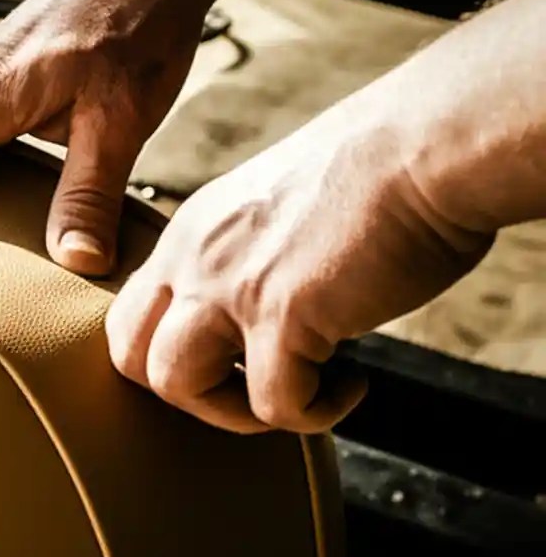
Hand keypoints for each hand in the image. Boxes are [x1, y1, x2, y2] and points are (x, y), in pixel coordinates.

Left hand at [106, 107, 492, 433]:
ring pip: (174, 383)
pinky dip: (316, 412)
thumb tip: (261, 314)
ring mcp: (230, 285)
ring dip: (233, 411)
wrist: (428, 144)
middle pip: (128, 353)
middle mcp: (195, 256)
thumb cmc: (378, 173)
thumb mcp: (276, 211)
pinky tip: (354, 384)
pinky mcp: (284, 314)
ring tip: (295, 394)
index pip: (132, 310)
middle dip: (186, 392)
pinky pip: (276, 404)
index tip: (231, 358)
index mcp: (191, 231)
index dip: (168, 350)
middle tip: (251, 387)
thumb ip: (248, 257)